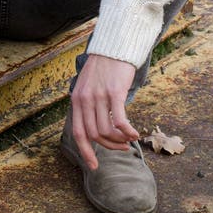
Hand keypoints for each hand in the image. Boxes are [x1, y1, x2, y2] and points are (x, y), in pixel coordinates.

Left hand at [70, 53, 138, 169]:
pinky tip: (135, 133)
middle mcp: (85, 99)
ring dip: (120, 139)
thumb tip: (95, 130)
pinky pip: (120, 121)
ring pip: (107, 130)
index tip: (94, 167)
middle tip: (122, 147)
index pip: (78, 133)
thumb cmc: (103, 68)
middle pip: (94, 135)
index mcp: (77, 100)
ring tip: (129, 139)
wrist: (113, 46)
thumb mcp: (87, 86)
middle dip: (109, 146)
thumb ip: (88, 105)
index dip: (86, 152)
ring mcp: (99, 96)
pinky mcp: (114, 92)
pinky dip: (127, 131)